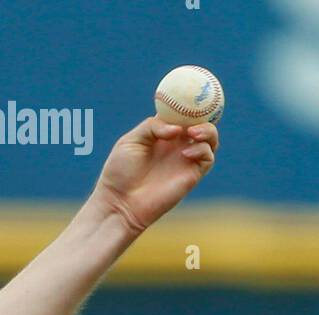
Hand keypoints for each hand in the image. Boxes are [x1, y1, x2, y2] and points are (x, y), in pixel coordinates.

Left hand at [90, 116, 218, 235]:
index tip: (192, 95)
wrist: (119, 204)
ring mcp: (185, 160)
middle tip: (195, 115)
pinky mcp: (191, 176)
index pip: (184, 114)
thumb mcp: (130, 140)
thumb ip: (152, 126)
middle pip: (202, 122)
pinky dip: (202, 150)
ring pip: (210, 139)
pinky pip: (208, 157)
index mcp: (163, 135)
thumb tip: (177, 128)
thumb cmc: (119, 173)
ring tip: (192, 133)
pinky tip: (185, 153)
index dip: (190, 104)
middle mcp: (177, 146)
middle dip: (204, 114)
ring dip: (208, 130)